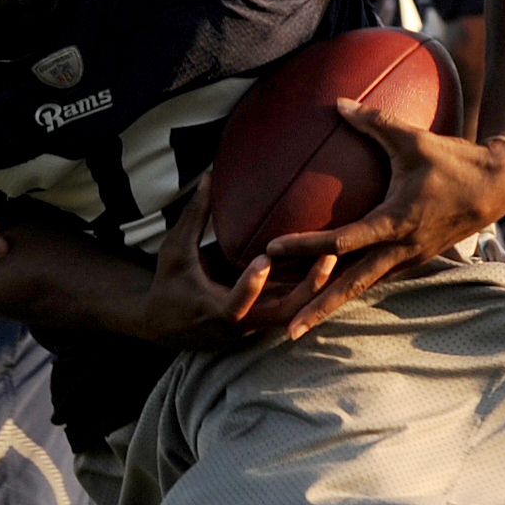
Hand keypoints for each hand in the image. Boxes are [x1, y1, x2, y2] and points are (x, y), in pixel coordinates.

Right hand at [145, 171, 325, 348]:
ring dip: (318, 288)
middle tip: (329, 256)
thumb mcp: (174, 250)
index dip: (251, 285)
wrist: (164, 326)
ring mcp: (255, 328)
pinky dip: (313, 291)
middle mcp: (239, 326)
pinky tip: (333, 266)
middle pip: (284, 314)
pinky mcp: (265, 325)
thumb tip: (210, 175)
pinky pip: (295, 309)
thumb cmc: (167, 285)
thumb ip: (194, 216)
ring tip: (339, 256)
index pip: (236, 305)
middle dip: (309, 288)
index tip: (265, 258)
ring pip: (296, 313)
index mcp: (212, 311)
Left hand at [258, 103, 504, 337]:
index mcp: (395, 223)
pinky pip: (375, 279)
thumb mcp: (415, 139)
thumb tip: (337, 102)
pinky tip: (326, 299)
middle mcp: (400, 249)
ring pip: (363, 287)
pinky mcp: (413, 260)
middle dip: (318, 308)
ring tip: (298, 325)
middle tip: (286, 331)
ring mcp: (408, 259)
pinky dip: (350, 289)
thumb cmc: (456, 160)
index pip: (341, 241)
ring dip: (331, 304)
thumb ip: (375, 122)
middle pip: (350, 285)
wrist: (500, 185)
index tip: (270, 249)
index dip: (305, 245)